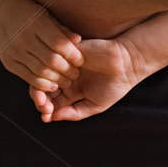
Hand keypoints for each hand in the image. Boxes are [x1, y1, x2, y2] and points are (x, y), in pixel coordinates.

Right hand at [0, 0, 83, 92]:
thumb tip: (78, 41)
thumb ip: (62, 29)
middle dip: (67, 70)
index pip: (59, 44)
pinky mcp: (8, 62)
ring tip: (67, 81)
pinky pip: (28, 77)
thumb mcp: (47, 15)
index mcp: (36, 23)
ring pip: (40, 71)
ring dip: (57, 79)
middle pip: (51, 60)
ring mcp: (14, 51)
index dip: (73, 55)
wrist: (1, 9)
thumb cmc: (30, 12)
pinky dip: (42, 84)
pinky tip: (53, 85)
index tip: (81, 60)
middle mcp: (23, 38)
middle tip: (76, 73)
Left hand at [30, 35, 147, 121]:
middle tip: (43, 105)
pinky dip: (48, 69)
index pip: (50, 101)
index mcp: (69, 91)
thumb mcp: (95, 106)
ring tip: (45, 95)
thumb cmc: (114, 86)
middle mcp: (64, 77)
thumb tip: (51, 117)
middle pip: (42, 87)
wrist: (127, 64)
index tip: (46, 116)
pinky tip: (55, 79)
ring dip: (41, 85)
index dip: (45, 109)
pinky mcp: (67, 50)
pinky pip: (51, 57)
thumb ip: (74, 113)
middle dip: (39, 99)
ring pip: (43, 73)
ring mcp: (64, 63)